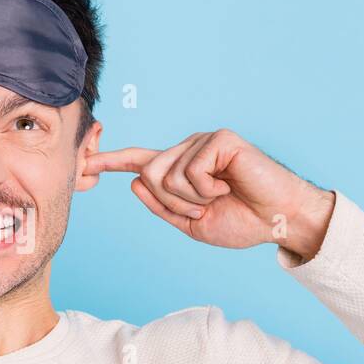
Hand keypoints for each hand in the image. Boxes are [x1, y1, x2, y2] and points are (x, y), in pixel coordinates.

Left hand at [84, 128, 335, 260]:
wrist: (277, 220)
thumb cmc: (242, 220)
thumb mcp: (193, 223)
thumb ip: (162, 207)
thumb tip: (133, 183)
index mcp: (180, 169)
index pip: (140, 162)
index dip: (111, 162)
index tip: (86, 163)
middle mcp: (187, 150)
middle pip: (148, 176)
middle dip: (171, 203)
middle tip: (203, 208)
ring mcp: (202, 142)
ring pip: (165, 176)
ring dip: (190, 199)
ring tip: (219, 197)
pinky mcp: (219, 139)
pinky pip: (189, 171)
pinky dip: (206, 189)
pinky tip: (228, 186)